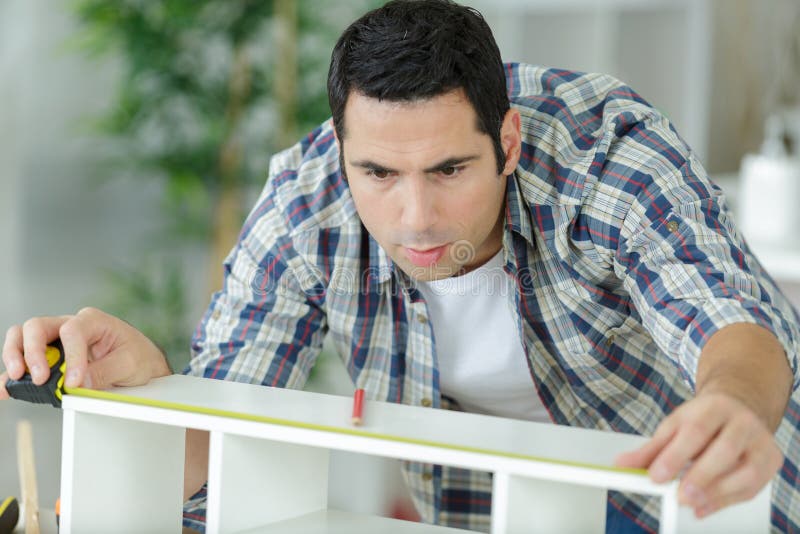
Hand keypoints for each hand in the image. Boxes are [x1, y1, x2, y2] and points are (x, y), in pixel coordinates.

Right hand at [1, 307, 170, 397]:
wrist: (141, 362)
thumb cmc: (137, 355)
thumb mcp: (129, 363)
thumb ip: (104, 371)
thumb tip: (77, 383)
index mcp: (92, 321)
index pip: (72, 331)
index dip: (71, 356)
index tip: (73, 381)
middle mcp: (69, 325)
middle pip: (38, 327)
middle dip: (33, 351)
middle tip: (40, 377)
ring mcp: (56, 340)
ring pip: (23, 338)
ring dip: (16, 357)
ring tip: (18, 377)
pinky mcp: (49, 357)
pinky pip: (24, 360)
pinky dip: (12, 373)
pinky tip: (7, 387)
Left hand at [615, 392, 782, 517]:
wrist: (737, 408)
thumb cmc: (703, 419)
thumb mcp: (674, 426)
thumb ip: (650, 448)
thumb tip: (622, 464)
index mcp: (714, 407)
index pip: (696, 431)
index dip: (675, 456)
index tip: (655, 476)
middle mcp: (741, 422)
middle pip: (724, 451)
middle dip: (700, 476)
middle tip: (678, 495)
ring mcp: (760, 442)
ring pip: (745, 472)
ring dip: (716, 493)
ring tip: (690, 502)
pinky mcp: (770, 461)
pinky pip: (752, 487)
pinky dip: (726, 501)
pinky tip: (704, 507)